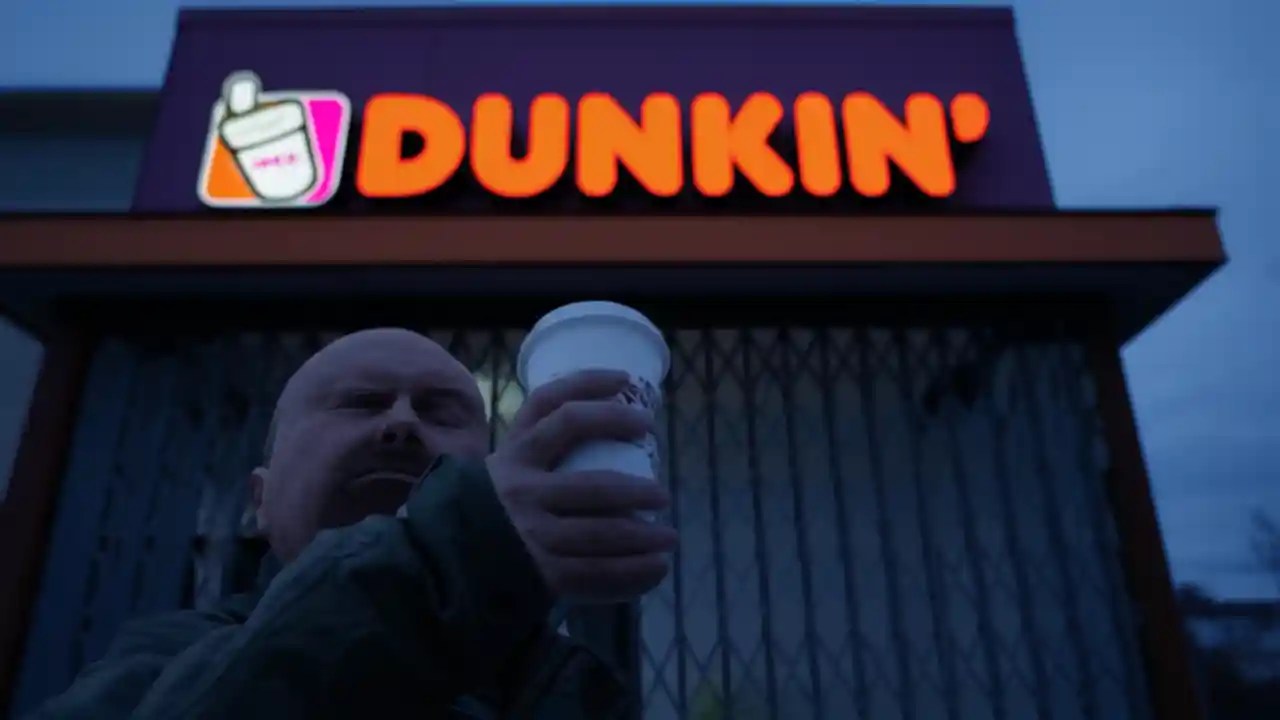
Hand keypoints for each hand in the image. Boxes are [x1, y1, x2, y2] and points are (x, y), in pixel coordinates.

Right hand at [487, 369, 677, 602]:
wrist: (441, 563)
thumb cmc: (486, 507)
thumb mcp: (502, 465)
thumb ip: (539, 446)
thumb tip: (609, 419)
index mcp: (514, 453)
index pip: (554, 407)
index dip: (593, 389)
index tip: (629, 388)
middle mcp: (521, 490)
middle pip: (595, 485)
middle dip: (637, 489)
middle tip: (663, 494)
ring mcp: (530, 534)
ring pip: (602, 534)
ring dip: (644, 536)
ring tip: (669, 537)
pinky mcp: (540, 574)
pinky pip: (596, 575)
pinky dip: (633, 574)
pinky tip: (655, 570)